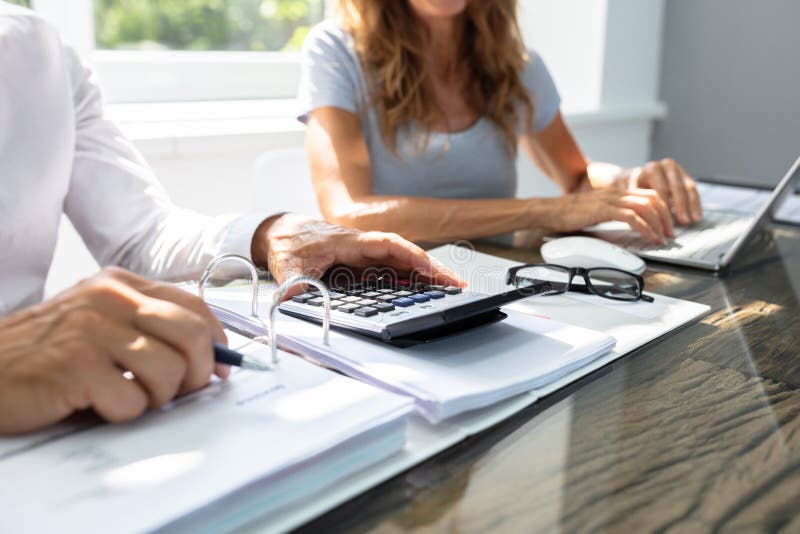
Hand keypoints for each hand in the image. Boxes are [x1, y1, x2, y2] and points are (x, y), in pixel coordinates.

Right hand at [0, 268, 227, 434]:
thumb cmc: (45, 351)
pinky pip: (133, 401)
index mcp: (120, 283)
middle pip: (193, 336)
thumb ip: (148, 326)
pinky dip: (124, 414)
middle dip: (200, 373)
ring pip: (170, 371)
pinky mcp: (75, 366)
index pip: (195, 306)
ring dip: (159, 398)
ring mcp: (91, 330)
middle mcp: (109, 299)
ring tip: (131, 397)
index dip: (218, 341)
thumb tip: (212, 356)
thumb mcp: (97, 320)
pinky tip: (98, 404)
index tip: (220, 368)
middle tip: (184, 392)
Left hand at [251, 213, 464, 286]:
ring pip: (403, 263)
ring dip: (427, 274)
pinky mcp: (364, 264)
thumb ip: (293, 281)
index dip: (413, 257)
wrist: (281, 233)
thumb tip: (292, 299)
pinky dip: (412, 279)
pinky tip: (426, 291)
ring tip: (451, 290)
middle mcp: (365, 247)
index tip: (433, 270)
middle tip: (457, 285)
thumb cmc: (288, 242)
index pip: (390, 246)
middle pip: (406, 254)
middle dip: (432, 268)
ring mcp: (366, 255)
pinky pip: (393, 270)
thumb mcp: (287, 263)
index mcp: (351, 242)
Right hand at [550, 188, 674, 242]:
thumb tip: (632, 225)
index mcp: (618, 192)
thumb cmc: (571, 214)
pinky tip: (648, 237)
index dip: (664, 209)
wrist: (552, 211)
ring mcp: (611, 200)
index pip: (650, 194)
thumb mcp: (599, 211)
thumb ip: (615, 213)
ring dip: (658, 223)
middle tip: (670, 233)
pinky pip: (632, 217)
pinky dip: (645, 228)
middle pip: (653, 198)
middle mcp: (618, 193)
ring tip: (662, 237)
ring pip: (646, 207)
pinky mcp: (604, 210)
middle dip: (666, 217)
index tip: (667, 224)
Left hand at [625, 158, 702, 224]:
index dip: (665, 206)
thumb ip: (635, 204)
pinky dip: (696, 203)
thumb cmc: (630, 189)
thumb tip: (641, 221)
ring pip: (688, 187)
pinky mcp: (686, 175)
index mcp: (651, 169)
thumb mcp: (628, 193)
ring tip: (694, 220)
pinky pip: (693, 190)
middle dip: (681, 205)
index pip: (661, 189)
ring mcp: (678, 169)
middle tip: (684, 221)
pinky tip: (698, 216)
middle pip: (677, 187)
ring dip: (692, 205)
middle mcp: (666, 165)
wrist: (636, 178)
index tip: (668, 221)